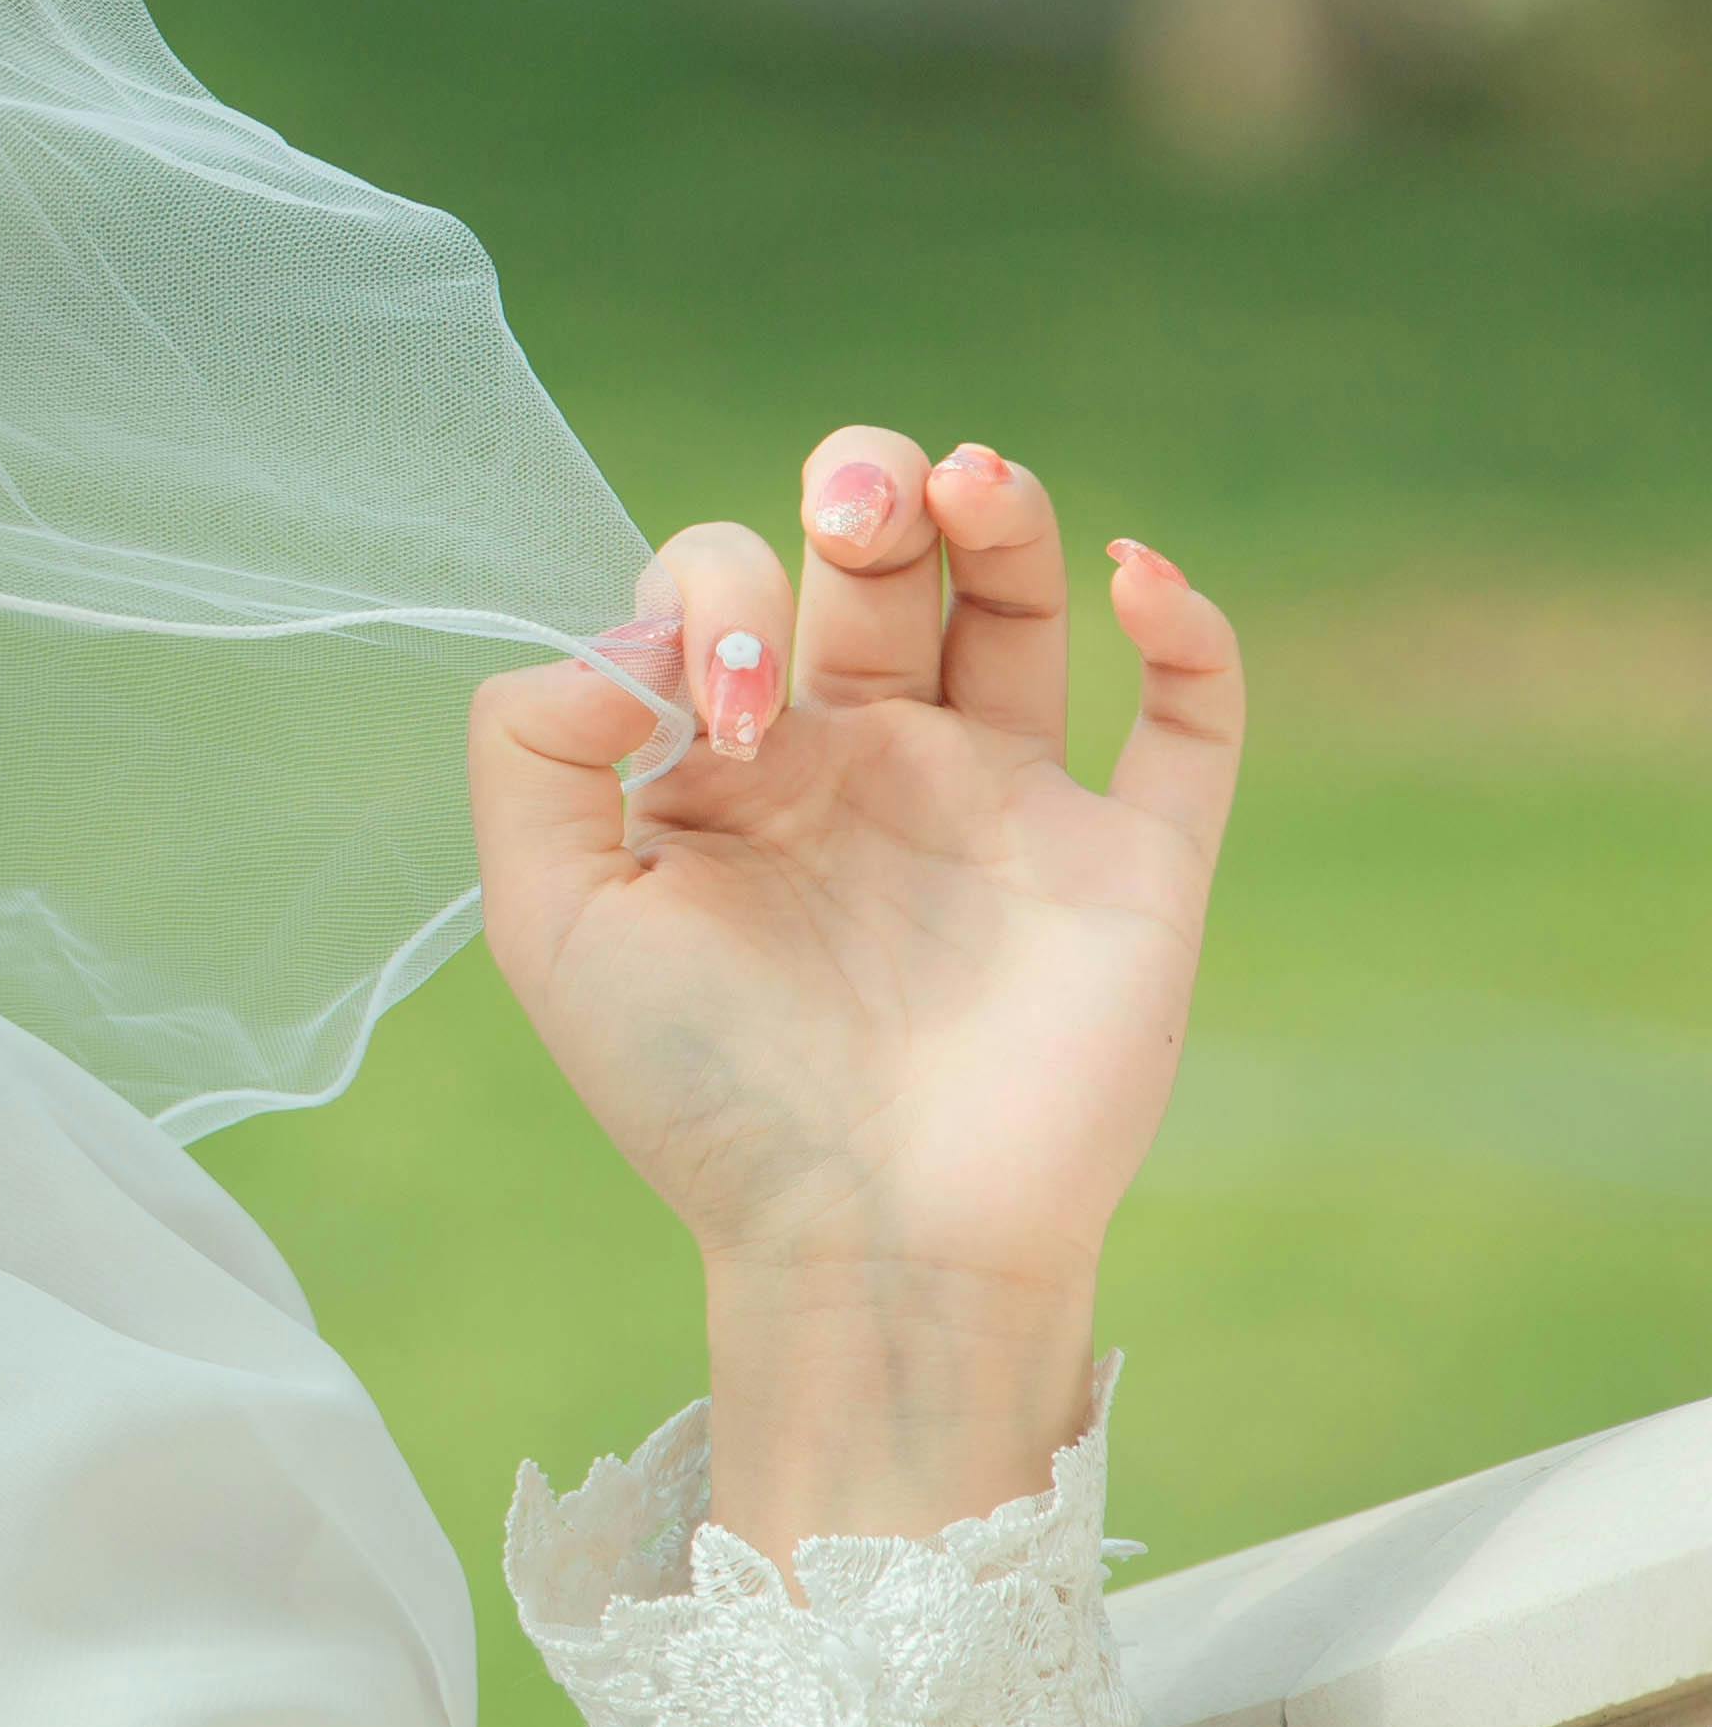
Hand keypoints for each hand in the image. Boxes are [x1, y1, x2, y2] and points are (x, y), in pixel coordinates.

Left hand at [467, 431, 1245, 1537]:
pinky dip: (1187, 629)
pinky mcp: (1133, 865)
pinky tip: (1133, 573)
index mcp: (738, 765)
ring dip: (1001, 515)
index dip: (715, 600)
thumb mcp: (553, 916)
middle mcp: (873, 763)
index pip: (724, 594)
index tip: (717, 715)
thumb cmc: (702, 1096)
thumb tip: (628, 633)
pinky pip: (1192, 721)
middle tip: (856, 513)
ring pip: (1021, 604)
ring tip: (965, 479)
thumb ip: (534, 746)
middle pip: (877, 563)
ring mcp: (1010, 805)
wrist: (865, 1246)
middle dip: (861, 492)